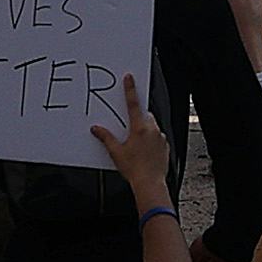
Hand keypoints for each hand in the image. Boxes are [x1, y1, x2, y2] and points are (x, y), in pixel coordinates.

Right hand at [92, 75, 169, 206]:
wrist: (150, 184)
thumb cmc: (133, 169)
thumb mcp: (116, 152)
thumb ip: (106, 138)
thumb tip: (96, 129)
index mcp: (139, 128)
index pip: (133, 104)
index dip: (130, 89)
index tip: (129, 77)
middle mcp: (152, 130)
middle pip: (144, 116)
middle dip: (137, 119)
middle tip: (129, 130)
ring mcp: (161, 137)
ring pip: (152, 126)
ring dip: (144, 130)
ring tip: (136, 146)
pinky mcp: (165, 146)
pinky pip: (158, 137)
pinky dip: (151, 140)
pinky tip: (144, 152)